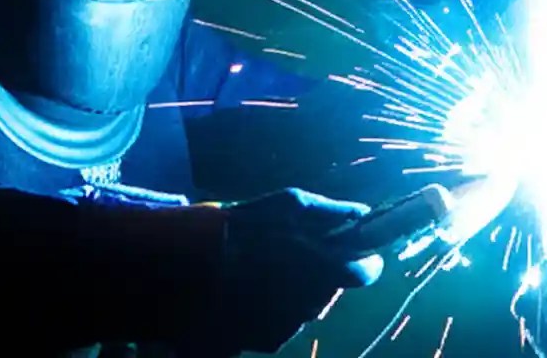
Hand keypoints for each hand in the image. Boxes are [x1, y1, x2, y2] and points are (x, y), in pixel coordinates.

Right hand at [178, 188, 383, 356]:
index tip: (357, 250)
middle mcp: (310, 304)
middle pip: (330, 289)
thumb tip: (362, 214)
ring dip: (294, 289)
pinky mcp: (264, 342)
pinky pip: (281, 322)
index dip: (364, 260)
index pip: (365, 273)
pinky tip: (247, 289)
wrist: (181, 271)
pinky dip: (271, 307)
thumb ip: (330, 211)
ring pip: (305, 307)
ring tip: (260, 268)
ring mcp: (287, 326)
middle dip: (319, 272)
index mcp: (321, 269)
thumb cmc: (236, 230)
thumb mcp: (285, 205)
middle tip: (291, 250)